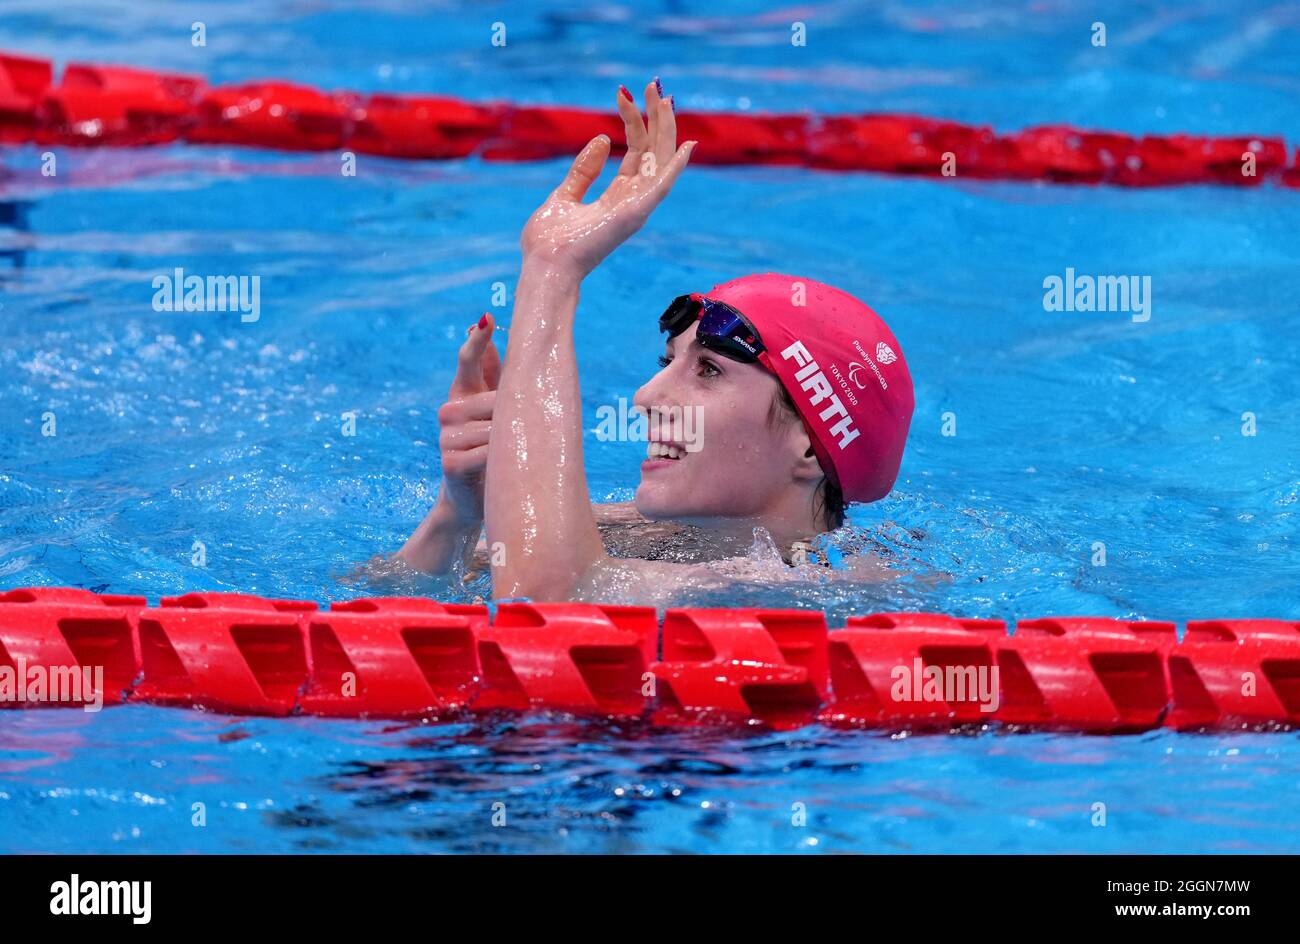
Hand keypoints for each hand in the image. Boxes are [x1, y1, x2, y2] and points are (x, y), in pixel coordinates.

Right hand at [436, 314, 500, 523]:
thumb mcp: (494, 409)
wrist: (474, 497)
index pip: (467, 360)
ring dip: (510, 444)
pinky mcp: (450, 463)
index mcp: (461, 392)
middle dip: (513, 418)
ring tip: (505, 457)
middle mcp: (448, 410)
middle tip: (513, 438)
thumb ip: (494, 373)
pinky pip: (489, 453)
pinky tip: (496, 470)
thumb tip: (492, 328)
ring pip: (497, 430)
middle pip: (497, 400)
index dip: (478, 341)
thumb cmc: (491, 446)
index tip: (487, 320)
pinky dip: (500, 462)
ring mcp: (446, 437)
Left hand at [521, 80, 696, 279]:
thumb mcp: (565, 195)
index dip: (634, 122)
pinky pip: (661, 187)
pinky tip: (687, 144)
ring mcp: (635, 208)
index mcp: (617, 196)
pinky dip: (676, 167)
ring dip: (664, 128)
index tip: (622, 94)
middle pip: (653, 152)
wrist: (544, 266)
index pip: (636, 152)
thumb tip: (604, 138)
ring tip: (663, 96)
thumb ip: (584, 170)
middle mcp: (632, 200)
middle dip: (655, 117)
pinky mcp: (634, 214)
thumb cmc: (549, 241)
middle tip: (652, 85)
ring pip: (660, 161)